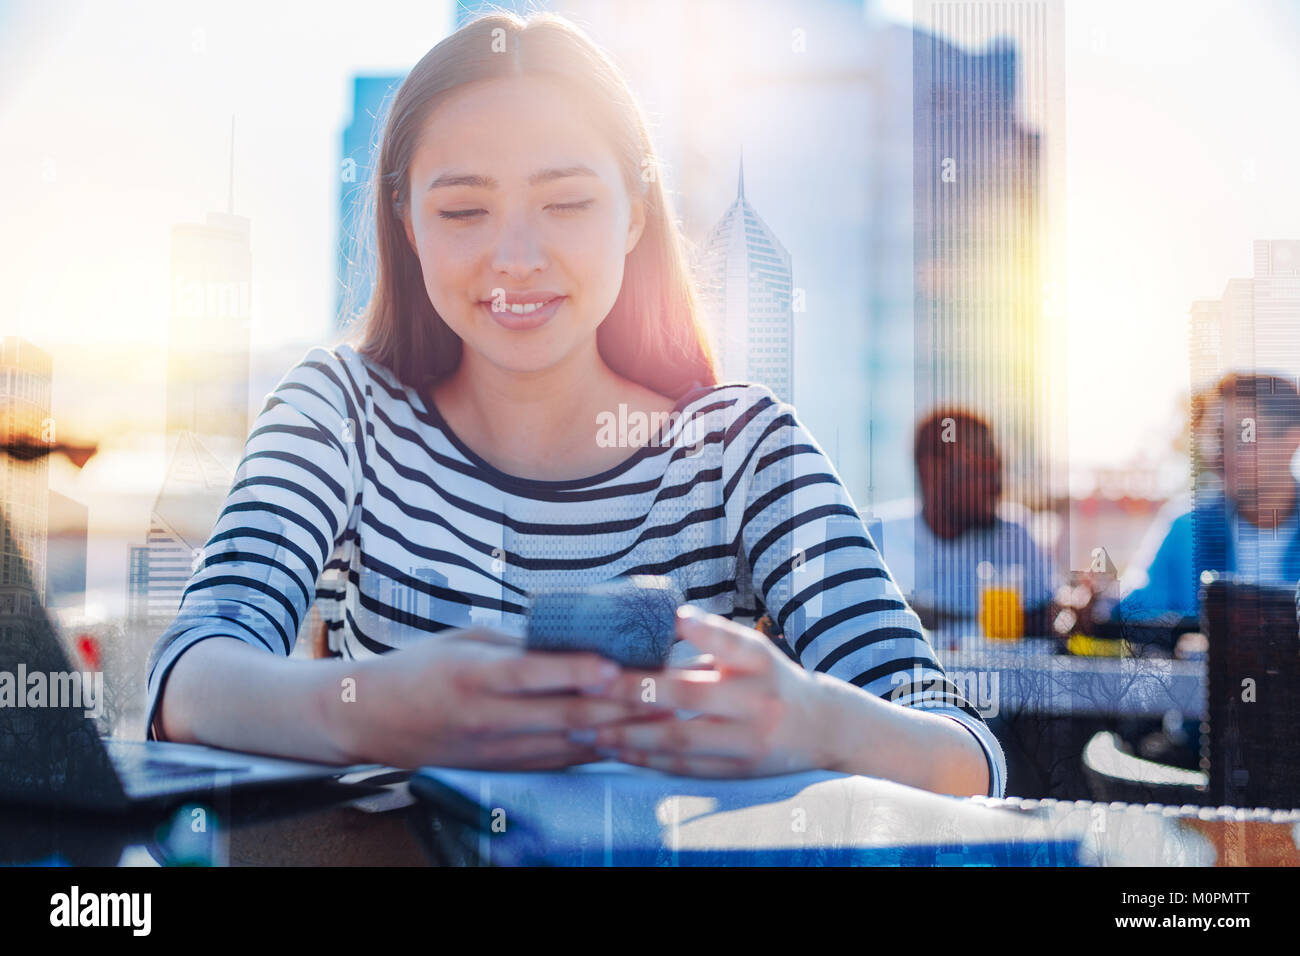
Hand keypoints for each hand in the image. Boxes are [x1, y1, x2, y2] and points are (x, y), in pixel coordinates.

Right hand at [331, 626, 658, 769]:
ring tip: (663, 716)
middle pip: (564, 714)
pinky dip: (599, 748)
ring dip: (620, 730)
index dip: (575, 671)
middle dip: (619, 704)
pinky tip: (633, 738)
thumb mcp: (467, 640)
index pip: (531, 673)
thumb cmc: (421, 668)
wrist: (371, 720)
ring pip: (572, 742)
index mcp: (473, 674)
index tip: (616, 664)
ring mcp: (500, 749)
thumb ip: (520, 644)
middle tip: (664, 690)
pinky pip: (563, 759)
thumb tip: (580, 636)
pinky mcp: (508, 767)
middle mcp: (489, 717)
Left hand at [584, 606, 837, 776]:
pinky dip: (649, 760)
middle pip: (690, 695)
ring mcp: (750, 740)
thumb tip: (657, 623)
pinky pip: (686, 768)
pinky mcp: (741, 772)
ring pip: (681, 739)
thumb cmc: (770, 680)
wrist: (822, 728)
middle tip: (591, 686)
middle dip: (635, 690)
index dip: (705, 630)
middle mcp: (758, 700)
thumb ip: (712, 641)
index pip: (732, 643)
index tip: (677, 617)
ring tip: (590, 730)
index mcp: (760, 662)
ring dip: (630, 735)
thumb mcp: (753, 653)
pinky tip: (618, 752)